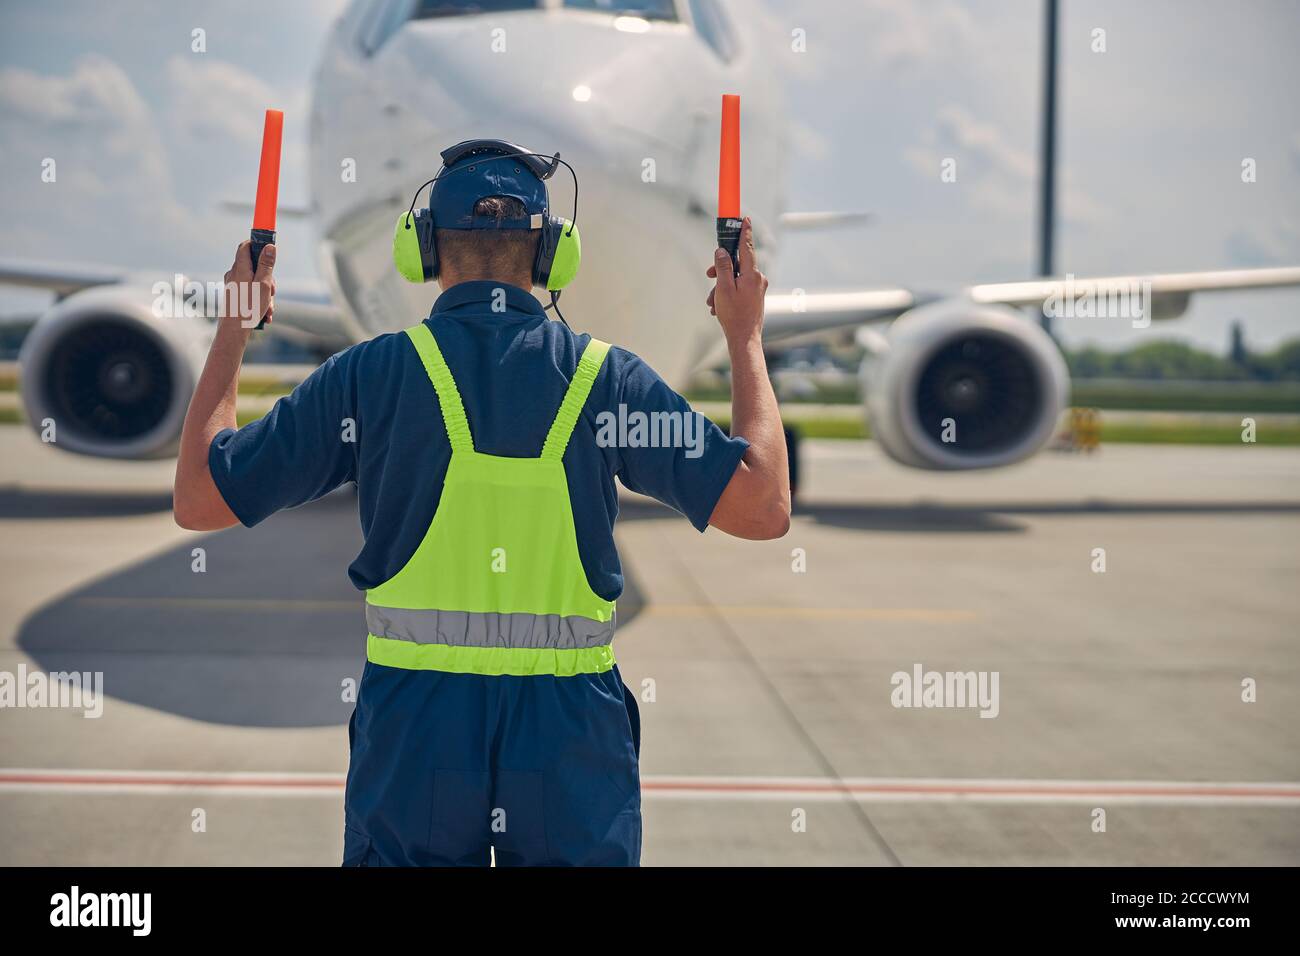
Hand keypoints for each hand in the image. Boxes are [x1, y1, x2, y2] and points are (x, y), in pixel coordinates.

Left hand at [222, 239, 275, 328]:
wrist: (233, 331)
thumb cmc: (248, 308)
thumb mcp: (263, 284)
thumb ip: (266, 264)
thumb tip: (270, 246)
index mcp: (240, 268)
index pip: (246, 246)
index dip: (258, 244)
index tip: (269, 250)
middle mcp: (234, 274)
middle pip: (254, 266)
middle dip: (268, 278)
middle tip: (272, 292)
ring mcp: (233, 285)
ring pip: (254, 281)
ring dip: (265, 293)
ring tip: (268, 309)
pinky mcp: (234, 295)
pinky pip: (250, 292)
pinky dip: (259, 300)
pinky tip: (264, 313)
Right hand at [705, 217, 766, 347]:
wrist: (744, 340)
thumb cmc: (734, 315)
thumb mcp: (723, 288)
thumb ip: (723, 267)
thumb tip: (722, 251)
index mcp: (752, 275)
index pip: (747, 247)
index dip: (744, 232)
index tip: (745, 219)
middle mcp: (758, 279)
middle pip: (737, 264)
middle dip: (721, 271)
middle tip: (709, 277)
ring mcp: (758, 289)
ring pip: (735, 279)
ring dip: (721, 287)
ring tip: (713, 303)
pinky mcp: (755, 297)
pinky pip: (738, 289)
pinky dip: (727, 294)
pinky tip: (719, 307)